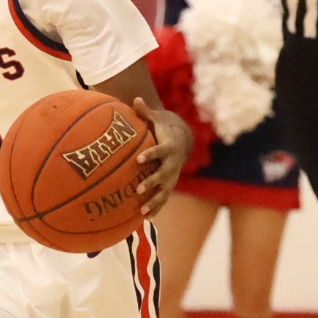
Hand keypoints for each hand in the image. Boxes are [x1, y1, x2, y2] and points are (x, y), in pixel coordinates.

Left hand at [132, 97, 191, 219]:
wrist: (181, 140)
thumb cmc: (162, 128)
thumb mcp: (155, 118)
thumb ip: (145, 112)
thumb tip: (135, 99)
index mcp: (168, 147)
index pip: (159, 152)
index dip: (150, 155)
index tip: (138, 159)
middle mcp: (172, 164)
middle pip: (163, 175)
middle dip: (152, 182)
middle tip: (138, 188)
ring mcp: (172, 176)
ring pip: (164, 191)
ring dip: (154, 201)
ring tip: (142, 211)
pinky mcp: (170, 185)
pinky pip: (163, 199)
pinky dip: (156, 208)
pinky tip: (145, 219)